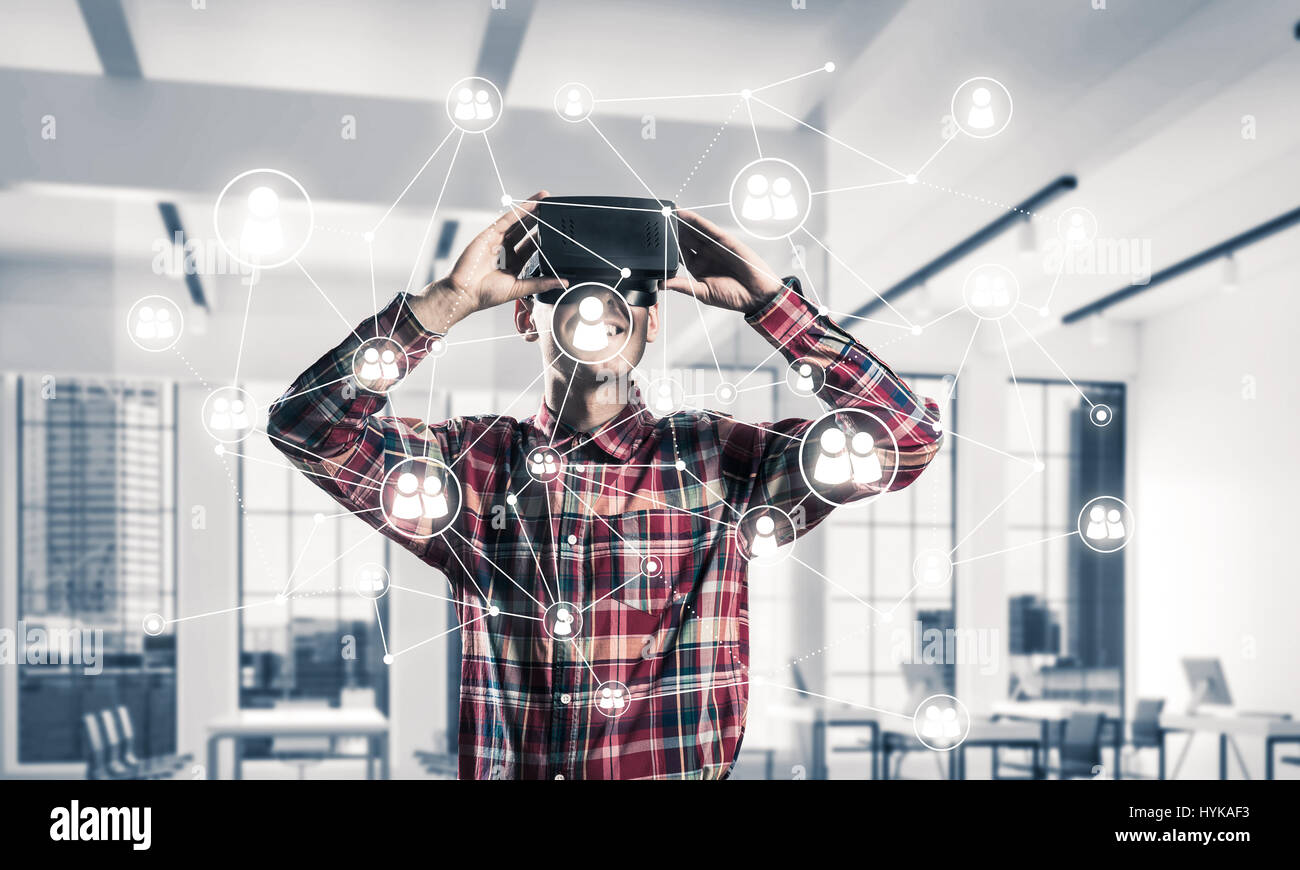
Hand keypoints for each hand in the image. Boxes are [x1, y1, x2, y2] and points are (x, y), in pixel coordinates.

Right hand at [411, 191, 565, 330]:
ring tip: (546, 200)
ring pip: (518, 222)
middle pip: (526, 231)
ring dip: (532, 210)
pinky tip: (532, 204)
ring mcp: (498, 241)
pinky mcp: (490, 234)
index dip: (544, 238)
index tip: (557, 231)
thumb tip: (562, 283)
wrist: (464, 293)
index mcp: (514, 264)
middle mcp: (506, 251)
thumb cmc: (486, 295)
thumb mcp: (520, 289)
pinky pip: (508, 219)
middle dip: (540, 219)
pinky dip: (520, 210)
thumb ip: (541, 284)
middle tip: (554, 208)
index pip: (532, 248)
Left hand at [663, 209, 785, 314]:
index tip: (654, 238)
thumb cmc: (733, 297)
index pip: (679, 253)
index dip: (668, 245)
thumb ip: (682, 285)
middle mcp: (705, 255)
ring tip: (667, 212)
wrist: (756, 295)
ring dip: (681, 221)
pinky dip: (696, 221)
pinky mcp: (725, 240)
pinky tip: (685, 215)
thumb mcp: (702, 293)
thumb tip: (661, 284)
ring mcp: (715, 246)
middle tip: (658, 218)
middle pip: (685, 238)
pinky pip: (708, 228)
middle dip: (672, 229)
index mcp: (698, 268)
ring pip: (694, 231)